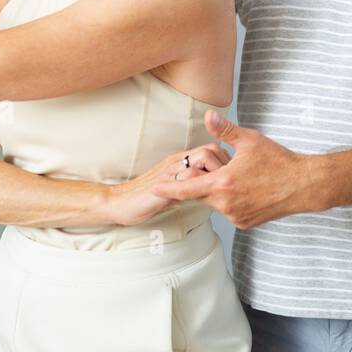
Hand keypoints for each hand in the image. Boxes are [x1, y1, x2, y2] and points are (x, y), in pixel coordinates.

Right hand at [104, 143, 230, 225]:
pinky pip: (184, 181)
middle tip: (230, 183)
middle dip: (224, 166)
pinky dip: (198, 188)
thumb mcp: (174, 187)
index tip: (233, 176)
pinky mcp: (162, 186)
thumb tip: (213, 187)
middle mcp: (176, 162)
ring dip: (214, 175)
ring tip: (220, 190)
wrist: (119, 202)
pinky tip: (206, 199)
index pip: (210, 150)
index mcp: (180, 161)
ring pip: (199, 162)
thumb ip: (192, 183)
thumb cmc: (146, 196)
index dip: (225, 161)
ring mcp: (169, 172)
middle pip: (209, 152)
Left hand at [152, 110, 319, 228]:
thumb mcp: (250, 141)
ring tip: (241, 178)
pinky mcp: (245, 223)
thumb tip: (207, 115)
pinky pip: (230, 212)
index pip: (186, 189)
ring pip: (216, 204)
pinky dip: (232, 201)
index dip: (168, 188)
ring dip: (219, 192)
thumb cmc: (279, 161)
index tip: (154, 187)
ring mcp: (236, 216)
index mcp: (223, 183)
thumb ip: (225, 131)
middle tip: (221, 169)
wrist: (303, 185)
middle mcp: (226, 204)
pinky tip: (249, 190)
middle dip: (203, 183)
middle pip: (200, 195)